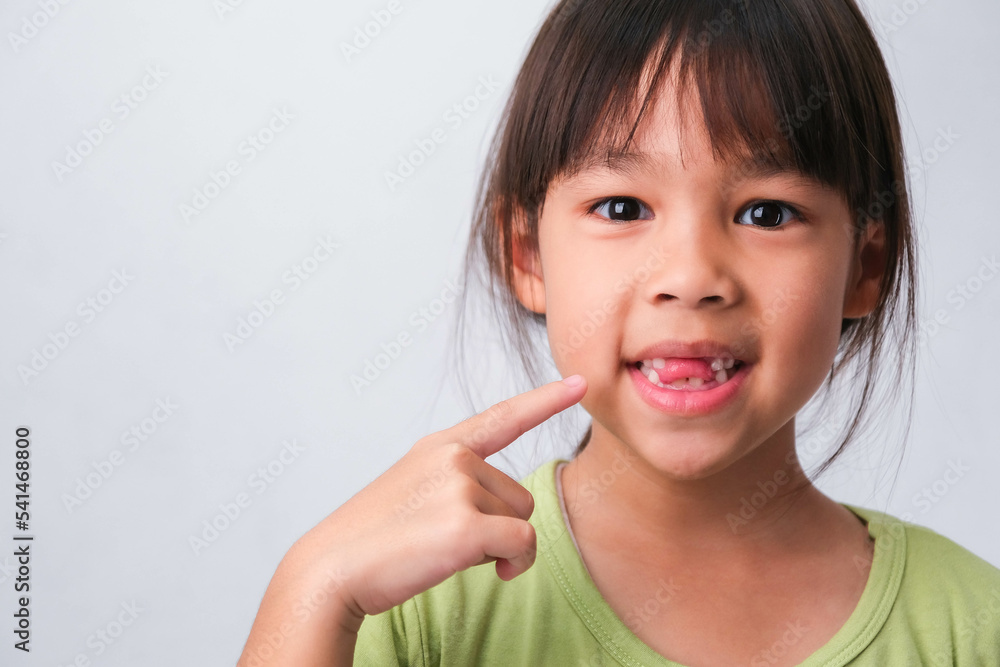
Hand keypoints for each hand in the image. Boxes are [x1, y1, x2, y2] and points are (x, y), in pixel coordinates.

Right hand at [289, 375, 587, 622]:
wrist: (331, 569)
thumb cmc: (373, 539)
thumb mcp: (413, 490)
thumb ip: (457, 484)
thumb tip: (510, 521)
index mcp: (440, 446)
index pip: (504, 418)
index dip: (546, 401)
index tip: (582, 382)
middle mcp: (453, 458)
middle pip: (520, 495)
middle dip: (497, 526)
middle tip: (443, 539)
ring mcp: (459, 488)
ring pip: (522, 521)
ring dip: (498, 546)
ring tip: (443, 550)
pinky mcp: (466, 526)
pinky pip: (522, 545)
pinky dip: (512, 565)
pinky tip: (478, 569)